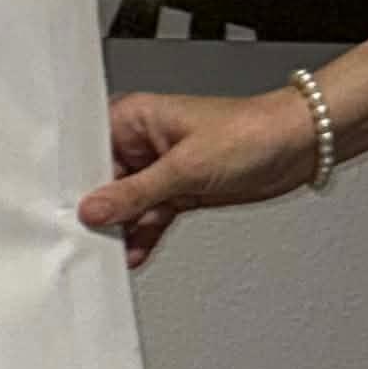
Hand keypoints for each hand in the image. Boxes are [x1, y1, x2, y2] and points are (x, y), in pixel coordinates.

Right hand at [78, 86, 320, 269]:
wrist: (300, 145)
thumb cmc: (252, 132)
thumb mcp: (185, 166)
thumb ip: (135, 193)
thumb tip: (95, 209)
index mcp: (135, 117)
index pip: (89, 151)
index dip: (76, 181)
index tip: (66, 209)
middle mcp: (144, 142)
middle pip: (105, 183)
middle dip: (99, 211)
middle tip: (87, 236)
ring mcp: (161, 169)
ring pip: (128, 205)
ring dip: (123, 228)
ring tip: (111, 249)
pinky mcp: (180, 190)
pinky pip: (150, 217)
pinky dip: (144, 235)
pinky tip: (134, 250)